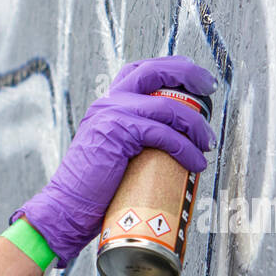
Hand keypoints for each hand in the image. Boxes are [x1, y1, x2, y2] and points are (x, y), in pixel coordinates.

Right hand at [14, 55, 217, 267]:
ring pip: (168, 107)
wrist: (66, 207)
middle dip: (188, 74)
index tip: (193, 77)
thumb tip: (169, 141)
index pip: (139, 70)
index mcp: (105, 105)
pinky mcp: (120, 133)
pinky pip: (164, 133)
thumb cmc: (91, 190)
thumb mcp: (113, 152)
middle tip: (209, 87)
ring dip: (195, 125)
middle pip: (154, 71)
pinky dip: (186, 148)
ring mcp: (112, 114)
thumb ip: (133, 138)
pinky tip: (195, 162)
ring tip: (207, 144)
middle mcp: (108, 103)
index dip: (170, 67)